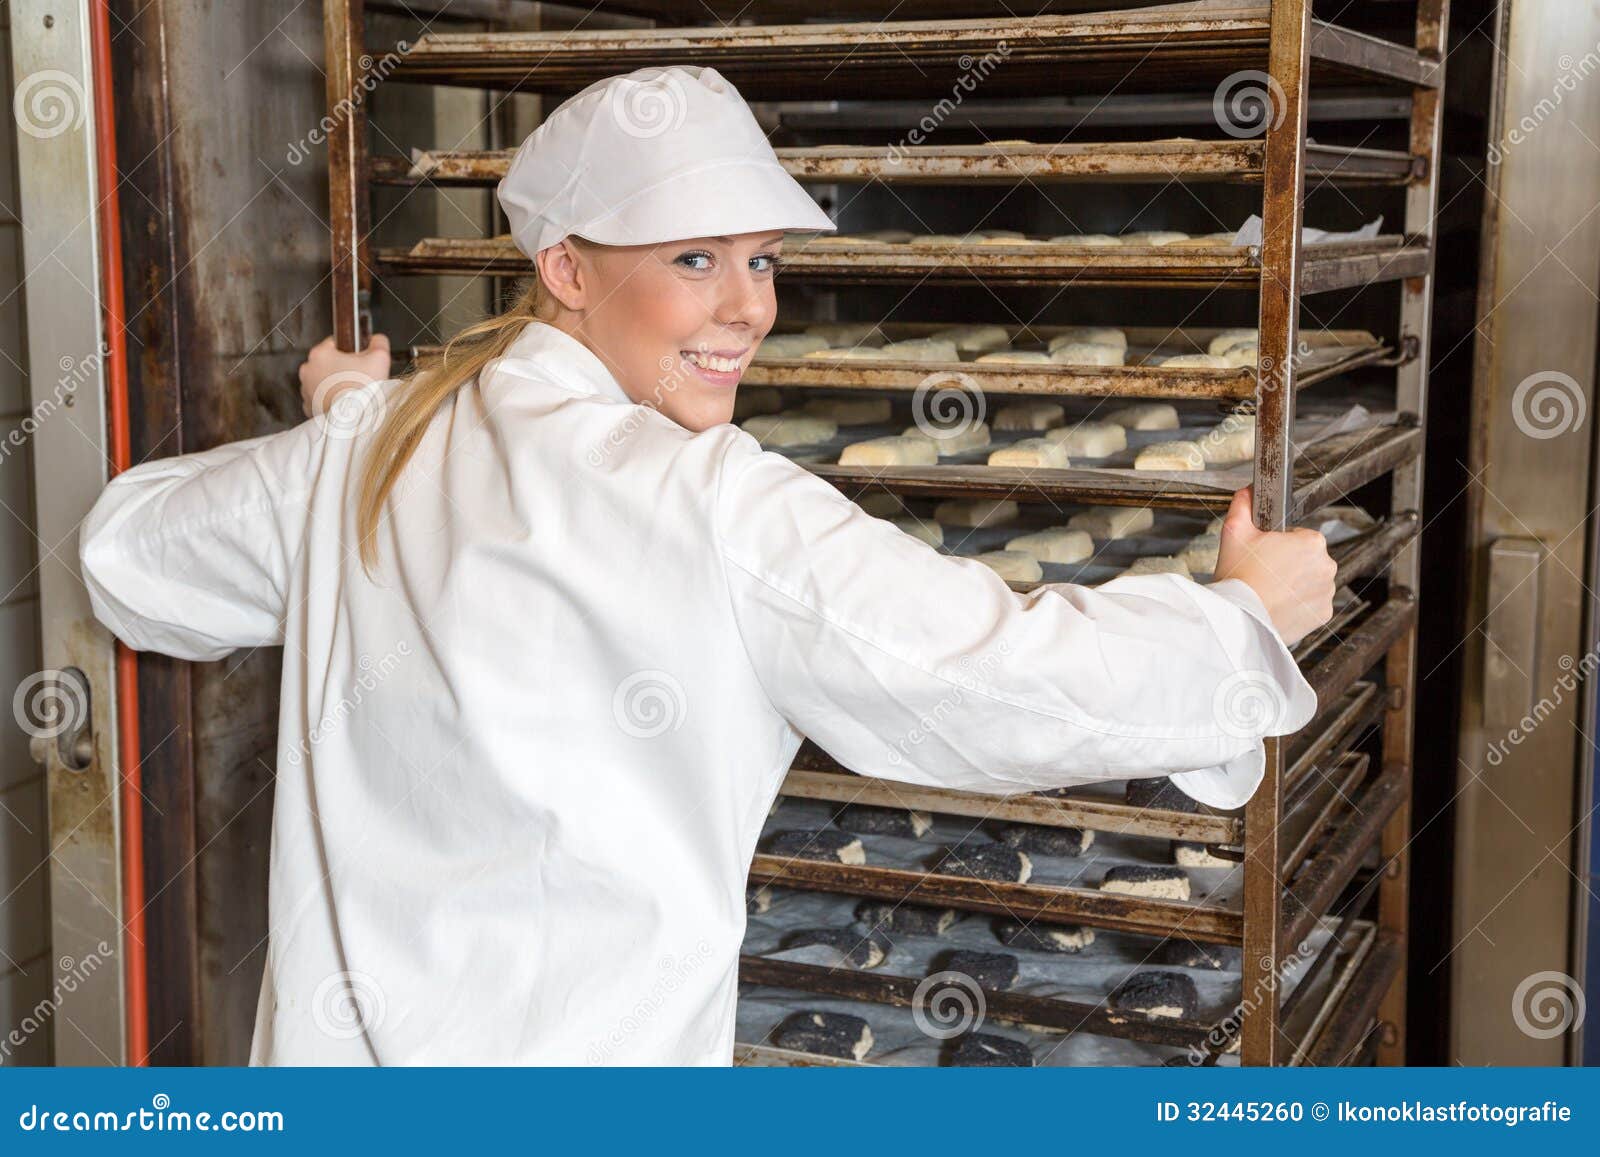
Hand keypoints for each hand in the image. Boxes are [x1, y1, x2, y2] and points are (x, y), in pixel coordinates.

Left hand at [299, 334, 391, 417]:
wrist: (355, 420)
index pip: (335, 342)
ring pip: (322, 380)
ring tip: (351, 392)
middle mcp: (308, 369)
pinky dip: (329, 399)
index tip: (359, 360)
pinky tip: (343, 403)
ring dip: (334, 384)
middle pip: (328, 362)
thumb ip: (378, 343)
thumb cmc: (363, 389)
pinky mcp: (308, 406)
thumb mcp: (380, 358)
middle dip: (342, 368)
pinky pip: (319, 398)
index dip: (351, 350)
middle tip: (358, 378)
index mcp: (320, 353)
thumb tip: (377, 340)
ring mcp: (306, 389)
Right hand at [1212, 486, 1335, 646]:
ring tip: (1269, 590)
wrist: (1240, 618)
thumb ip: (1244, 505)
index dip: (1279, 544)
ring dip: (1295, 584)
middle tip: (1263, 573)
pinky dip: (1298, 605)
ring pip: (1310, 582)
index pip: (1299, 536)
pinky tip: (1278, 604)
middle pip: (1307, 559)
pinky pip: (1312, 604)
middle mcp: (1326, 566)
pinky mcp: (1323, 614)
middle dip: (1289, 564)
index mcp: (1312, 542)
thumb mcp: (1234, 532)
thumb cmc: (1239, 576)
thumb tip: (1248, 491)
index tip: (1264, 555)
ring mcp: (1326, 592)